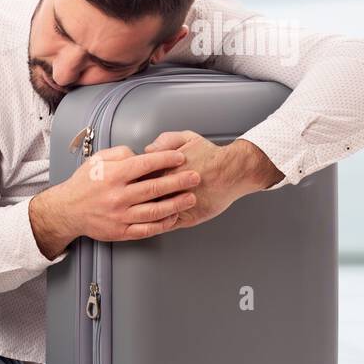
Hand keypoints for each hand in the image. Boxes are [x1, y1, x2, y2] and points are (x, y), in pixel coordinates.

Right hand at [29, 146, 199, 257]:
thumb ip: (121, 154)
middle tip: (195, 177)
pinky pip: (146, 229)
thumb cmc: (83, 184)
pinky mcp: (120, 232)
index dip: (166, 159)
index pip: (146, 164)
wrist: (67, 210)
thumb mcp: (98, 160)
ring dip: (176, 204)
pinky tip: (173, 217)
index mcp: (113, 176)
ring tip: (190, 198)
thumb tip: (142, 154)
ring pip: (154, 211)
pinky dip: (163, 224)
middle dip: (179, 181)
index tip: (180, 157)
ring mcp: (119, 216)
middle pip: (155, 188)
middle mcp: (117, 196)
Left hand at [143, 131, 281, 229]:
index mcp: (163, 170)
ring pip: (149, 214)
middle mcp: (168, 189)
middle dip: (132, 198)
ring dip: (142, 213)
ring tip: (140, 210)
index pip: (135, 179)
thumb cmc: (211, 156)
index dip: (130, 180)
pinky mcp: (185, 219)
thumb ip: (165, 140)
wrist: (234, 171)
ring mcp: (176, 206)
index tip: (129, 181)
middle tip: (130, 198)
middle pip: (139, 198)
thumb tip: (146, 150)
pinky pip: (164, 226)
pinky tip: (155, 219)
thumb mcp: (187, 138)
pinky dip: (157, 224)